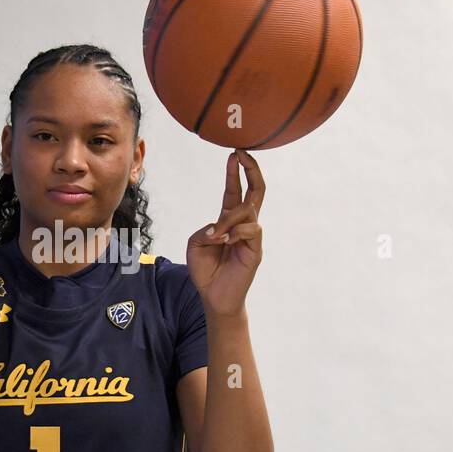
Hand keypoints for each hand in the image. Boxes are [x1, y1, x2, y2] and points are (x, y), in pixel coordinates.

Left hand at [186, 149, 263, 317]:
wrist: (213, 297)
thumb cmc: (205, 270)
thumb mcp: (196, 244)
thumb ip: (206, 229)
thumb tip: (221, 226)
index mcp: (228, 221)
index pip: (235, 191)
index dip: (235, 173)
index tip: (234, 154)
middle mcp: (243, 225)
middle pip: (256, 192)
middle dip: (251, 171)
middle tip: (243, 155)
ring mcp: (251, 237)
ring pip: (248, 211)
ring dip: (228, 219)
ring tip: (216, 237)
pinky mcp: (255, 250)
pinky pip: (252, 230)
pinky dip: (236, 232)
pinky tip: (225, 241)